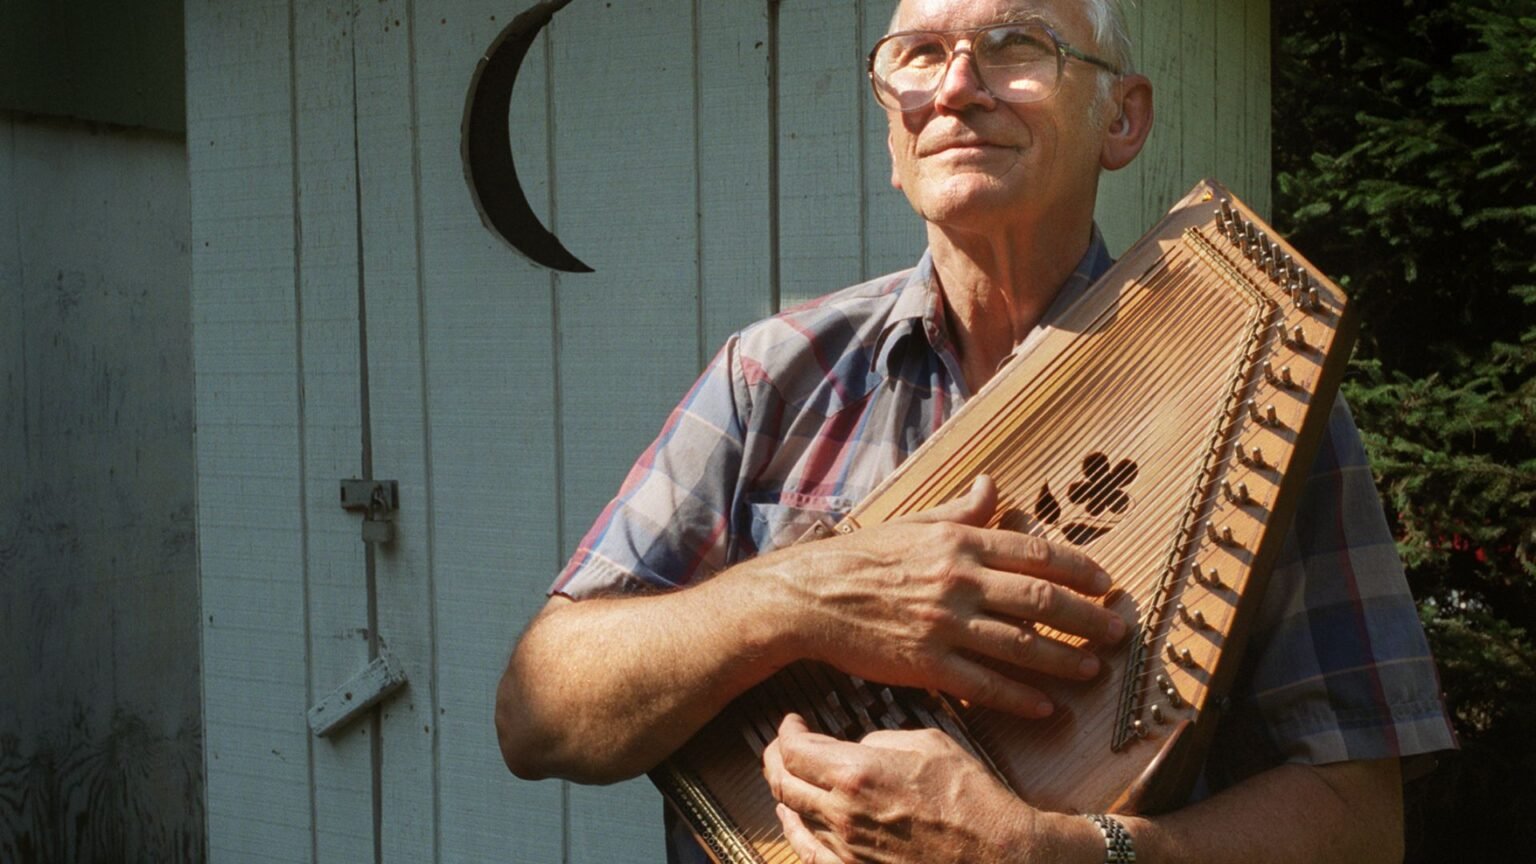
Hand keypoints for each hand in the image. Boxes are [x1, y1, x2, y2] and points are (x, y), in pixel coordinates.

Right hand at [755, 475, 1126, 717]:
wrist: (807, 598)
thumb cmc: (859, 558)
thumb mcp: (913, 523)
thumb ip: (959, 510)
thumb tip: (993, 485)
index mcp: (958, 543)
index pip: (1035, 552)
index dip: (1079, 569)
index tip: (1107, 583)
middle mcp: (958, 581)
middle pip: (1041, 599)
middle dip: (1087, 617)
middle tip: (1117, 630)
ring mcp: (943, 625)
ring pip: (1021, 646)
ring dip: (1064, 660)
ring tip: (1093, 669)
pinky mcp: (925, 664)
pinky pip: (984, 685)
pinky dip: (1020, 698)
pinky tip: (1046, 708)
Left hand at [762, 713, 1078, 862]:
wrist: (998, 854)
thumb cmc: (971, 797)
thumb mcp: (927, 743)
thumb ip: (880, 740)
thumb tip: (856, 746)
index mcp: (856, 773)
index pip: (793, 749)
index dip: (786, 731)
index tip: (794, 721)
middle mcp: (841, 814)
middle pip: (781, 782)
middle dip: (776, 758)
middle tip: (783, 745)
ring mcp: (846, 849)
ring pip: (792, 816)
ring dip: (785, 791)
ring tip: (788, 776)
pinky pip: (808, 852)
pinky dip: (795, 830)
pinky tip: (795, 819)